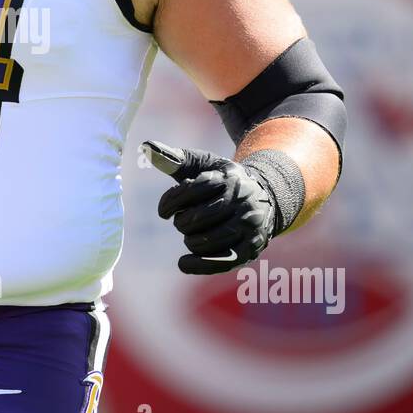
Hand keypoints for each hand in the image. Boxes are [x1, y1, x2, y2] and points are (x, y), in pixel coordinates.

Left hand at [142, 138, 275, 274]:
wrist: (266, 197)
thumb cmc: (223, 181)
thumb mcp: (204, 165)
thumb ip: (175, 159)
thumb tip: (146, 147)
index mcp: (229, 178)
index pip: (194, 189)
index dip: (172, 201)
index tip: (163, 211)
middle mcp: (242, 202)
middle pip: (199, 217)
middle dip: (182, 222)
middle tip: (182, 222)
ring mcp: (249, 226)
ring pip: (209, 240)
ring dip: (190, 240)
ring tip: (190, 236)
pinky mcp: (250, 248)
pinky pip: (223, 261)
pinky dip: (200, 265)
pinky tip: (183, 263)